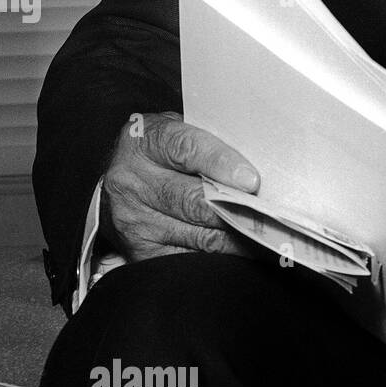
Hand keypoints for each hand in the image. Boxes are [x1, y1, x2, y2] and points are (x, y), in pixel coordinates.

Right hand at [101, 111, 258, 261]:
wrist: (117, 179)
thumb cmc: (159, 150)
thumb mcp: (175, 130)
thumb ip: (208, 141)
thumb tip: (251, 167)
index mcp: (143, 141)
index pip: (186, 150)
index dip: (222, 164)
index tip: (251, 180)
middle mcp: (132, 181)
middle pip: (192, 199)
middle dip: (235, 207)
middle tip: (268, 214)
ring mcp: (133, 219)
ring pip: (196, 233)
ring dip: (234, 236)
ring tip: (265, 235)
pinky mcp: (138, 250)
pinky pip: (187, 257)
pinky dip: (218, 255)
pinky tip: (241, 251)